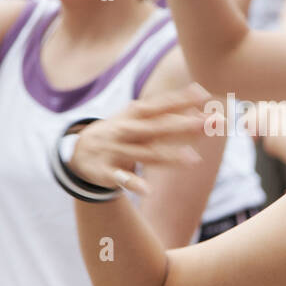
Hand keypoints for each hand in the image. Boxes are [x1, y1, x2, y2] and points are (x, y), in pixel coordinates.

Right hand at [68, 83, 211, 194]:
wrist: (79, 150)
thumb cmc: (119, 131)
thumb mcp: (137, 117)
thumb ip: (166, 112)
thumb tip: (200, 103)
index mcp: (134, 115)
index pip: (160, 106)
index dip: (181, 100)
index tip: (204, 95)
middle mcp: (126, 130)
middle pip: (158, 128)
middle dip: (182, 126)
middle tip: (206, 123)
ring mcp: (116, 150)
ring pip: (146, 154)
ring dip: (169, 156)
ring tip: (194, 159)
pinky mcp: (106, 172)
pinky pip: (121, 178)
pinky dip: (133, 184)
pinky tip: (147, 190)